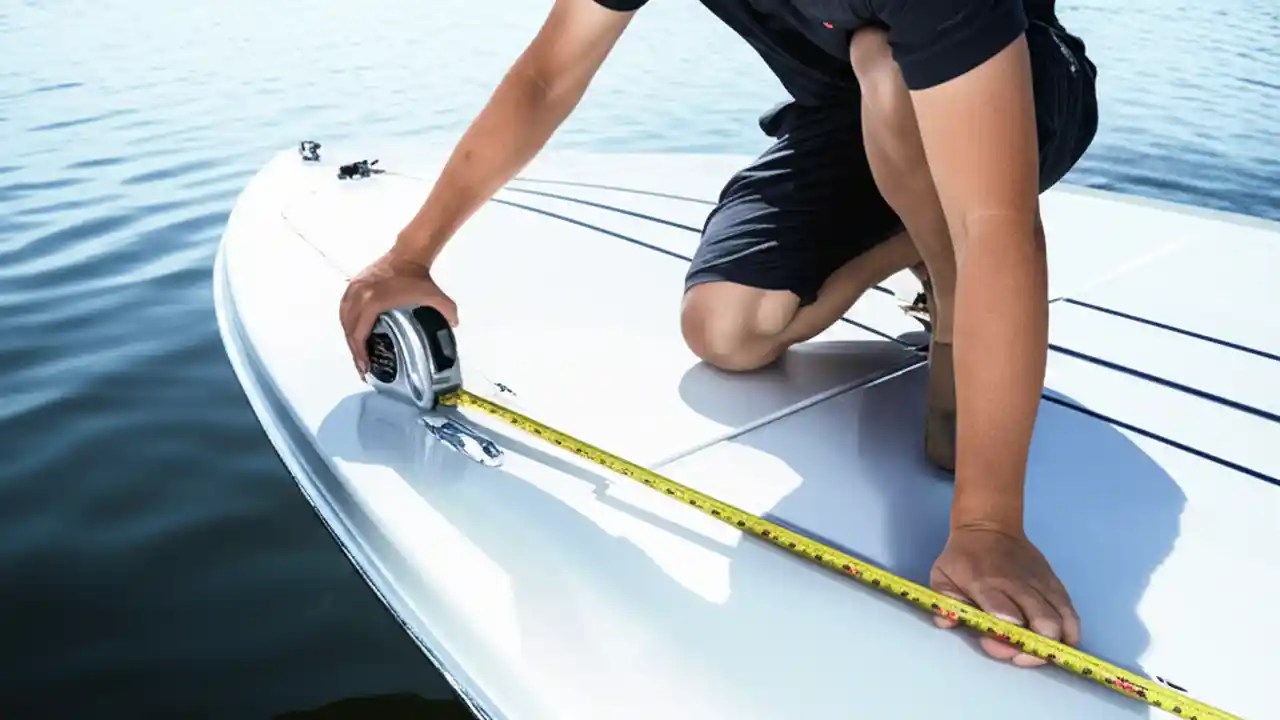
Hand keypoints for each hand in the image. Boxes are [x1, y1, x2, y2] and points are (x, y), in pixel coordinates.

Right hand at [338, 250, 457, 376]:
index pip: (359, 333)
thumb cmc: (418, 277)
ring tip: (358, 353)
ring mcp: (354, 288)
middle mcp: (359, 295)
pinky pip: (345, 308)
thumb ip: (448, 312)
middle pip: (349, 329)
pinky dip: (347, 323)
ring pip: (344, 319)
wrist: (407, 255)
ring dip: (349, 337)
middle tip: (362, 367)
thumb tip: (454, 326)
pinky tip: (353, 333)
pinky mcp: (353, 284)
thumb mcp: (436, 297)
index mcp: (374, 300)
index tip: (365, 368)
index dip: (360, 353)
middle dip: (354, 351)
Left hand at [930, 526, 1079, 666]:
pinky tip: (1058, 642)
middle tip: (1018, 655)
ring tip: (1038, 651)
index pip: (1005, 613)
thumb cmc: (962, 558)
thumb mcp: (942, 576)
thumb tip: (947, 623)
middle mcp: (1019, 585)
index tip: (993, 642)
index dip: (1005, 636)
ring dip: (1054, 644)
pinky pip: (1070, 613)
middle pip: (1042, 622)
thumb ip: (945, 602)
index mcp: (986, 583)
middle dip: (1034, 648)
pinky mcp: (1055, 584)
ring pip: (1062, 620)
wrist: (989, 527)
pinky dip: (1069, 632)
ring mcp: (1041, 584)